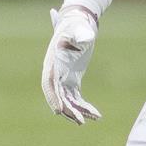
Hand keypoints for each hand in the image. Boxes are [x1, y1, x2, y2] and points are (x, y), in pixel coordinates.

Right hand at [41, 6, 100, 124]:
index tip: (58, 110)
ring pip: (67, 100)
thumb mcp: (79, 29)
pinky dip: (84, 107)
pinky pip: (76, 98)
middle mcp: (55, 73)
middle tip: (80, 121)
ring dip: (77, 111)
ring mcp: (63, 78)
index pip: (49, 83)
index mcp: (52, 62)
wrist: (78, 24)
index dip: (53, 97)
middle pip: (58, 96)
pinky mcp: (71, 81)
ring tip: (92, 119)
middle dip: (67, 109)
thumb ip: (81, 34)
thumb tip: (86, 38)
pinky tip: (96, 115)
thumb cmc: (77, 25)